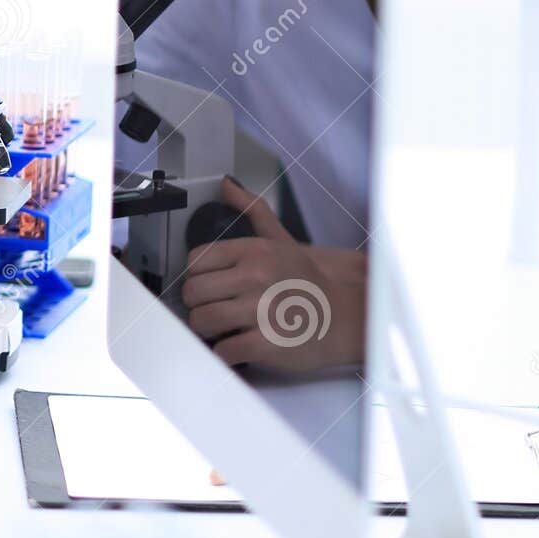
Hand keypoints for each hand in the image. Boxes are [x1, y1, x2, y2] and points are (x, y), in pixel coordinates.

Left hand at [181, 177, 365, 371]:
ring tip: (224, 330)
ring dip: (207, 331)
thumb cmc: (309, 282)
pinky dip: (225, 354)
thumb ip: (253, 211)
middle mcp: (255, 276)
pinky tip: (240, 347)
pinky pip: (223, 350)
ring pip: (202, 321)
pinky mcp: (267, 343)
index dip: (198, 278)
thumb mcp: (282, 241)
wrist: (346, 319)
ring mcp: (261, 310)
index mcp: (254, 251)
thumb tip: (227, 184)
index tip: (211, 287)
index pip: (195, 261)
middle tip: (215, 311)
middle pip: (193, 293)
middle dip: (199, 306)